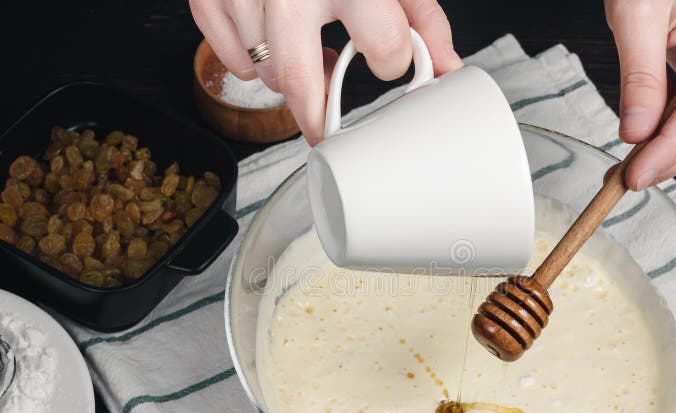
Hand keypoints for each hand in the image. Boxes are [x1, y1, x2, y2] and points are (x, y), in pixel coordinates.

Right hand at [189, 0, 461, 144]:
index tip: (388, 59)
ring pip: (263, 71)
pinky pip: (228, 54)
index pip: (383, 47)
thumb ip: (423, 17)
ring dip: (287, 79)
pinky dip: (247, 64)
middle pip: (298, 80)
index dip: (390, 60)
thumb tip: (446, 67)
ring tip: (308, 55)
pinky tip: (270, 48)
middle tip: (326, 131)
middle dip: (316, 117)